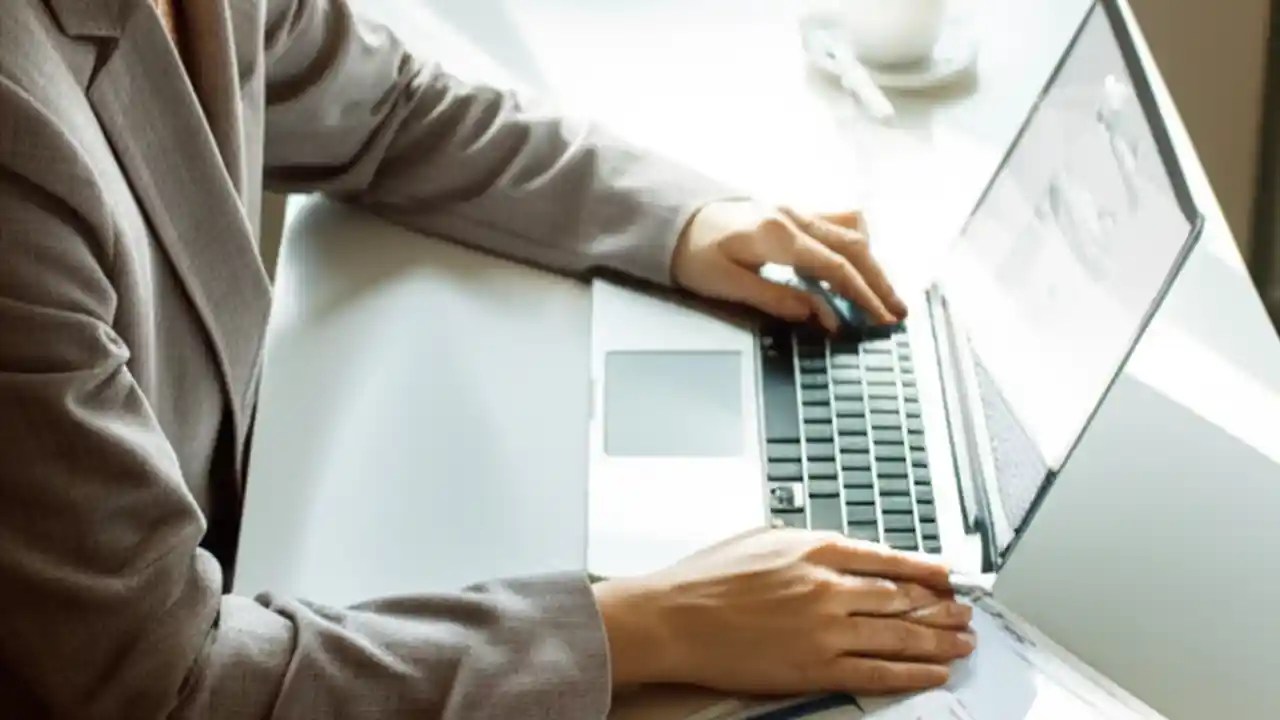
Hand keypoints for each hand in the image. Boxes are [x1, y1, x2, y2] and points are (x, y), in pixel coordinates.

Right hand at [593, 529, 973, 695]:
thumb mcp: (761, 539)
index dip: (926, 569)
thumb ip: (807, 545)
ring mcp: (826, 629)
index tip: (948, 575)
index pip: (889, 558)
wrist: (674, 617)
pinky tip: (934, 672)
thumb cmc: (706, 579)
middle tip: (965, 611)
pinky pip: (878, 672)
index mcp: (816, 549)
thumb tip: (838, 552)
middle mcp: (829, 587)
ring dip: (939, 639)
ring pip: (899, 634)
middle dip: (941, 606)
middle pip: (903, 597)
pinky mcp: (816, 667)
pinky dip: (912, 673)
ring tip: (963, 642)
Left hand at [671, 201, 908, 332]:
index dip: (862, 295)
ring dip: (872, 261)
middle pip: (854, 245)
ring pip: (850, 230)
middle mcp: (793, 216)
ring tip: (883, 294)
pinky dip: (854, 245)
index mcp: (778, 234)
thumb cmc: (693, 255)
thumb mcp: (727, 284)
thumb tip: (819, 315)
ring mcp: (794, 210)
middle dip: (879, 281)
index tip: (880, 319)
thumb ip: (776, 297)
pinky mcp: (792, 213)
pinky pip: (836, 222)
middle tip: (896, 313)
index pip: (835, 266)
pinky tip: (856, 268)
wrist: (672, 220)